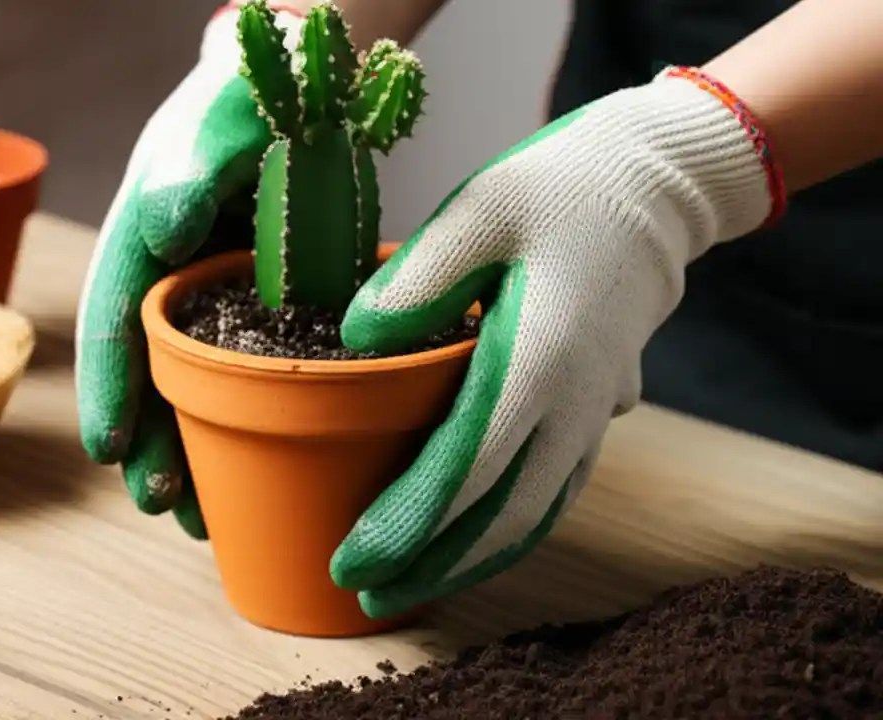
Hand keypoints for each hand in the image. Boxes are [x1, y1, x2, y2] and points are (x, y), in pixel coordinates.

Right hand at [75, 5, 301, 537]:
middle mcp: (171, 279)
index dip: (107, 387)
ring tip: (205, 519)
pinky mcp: (271, 308)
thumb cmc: (249, 95)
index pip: (112, 320)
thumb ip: (191, 170)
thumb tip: (164, 228)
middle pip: (148, 374)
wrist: (304, 86)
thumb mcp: (221, 119)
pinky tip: (266, 472)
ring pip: (198, 388)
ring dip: (196, 452)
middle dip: (147, 443)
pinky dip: (255, 426)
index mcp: (142, 238)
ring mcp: (221, 299)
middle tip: (159, 503)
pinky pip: (256, 376)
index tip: (105, 447)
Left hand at [331, 68, 783, 616]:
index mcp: (542, 357)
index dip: (409, 523)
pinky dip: (514, 527)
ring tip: (414, 584)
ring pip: (536, 511)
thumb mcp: (483, 208)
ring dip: (475, 556)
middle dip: (434, 560)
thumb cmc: (561, 187)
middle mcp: (575, 401)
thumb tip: (356, 338)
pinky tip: (477, 543)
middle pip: (502, 512)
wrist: (655, 183)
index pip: (468, 468)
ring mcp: (595, 409)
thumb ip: (419, 275)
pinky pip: (558, 487)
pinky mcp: (599, 406)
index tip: (354, 560)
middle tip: (369, 594)